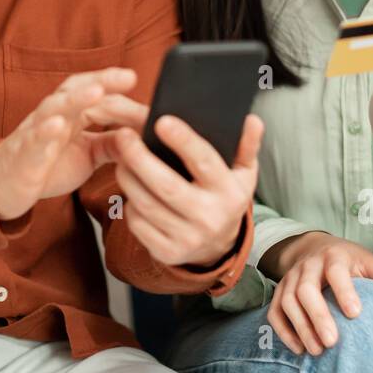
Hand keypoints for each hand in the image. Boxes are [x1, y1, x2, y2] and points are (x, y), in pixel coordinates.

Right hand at [0, 68, 147, 221]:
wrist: (6, 187)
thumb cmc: (49, 165)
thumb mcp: (89, 154)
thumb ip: (113, 143)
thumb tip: (145, 137)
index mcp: (72, 113)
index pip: (99, 96)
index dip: (121, 93)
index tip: (144, 91)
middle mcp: (55, 115)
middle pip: (77, 90)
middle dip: (102, 81)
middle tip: (127, 77)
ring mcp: (37, 131)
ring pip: (55, 108)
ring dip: (75, 99)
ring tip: (96, 91)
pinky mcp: (24, 153)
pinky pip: (34, 139)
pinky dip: (45, 131)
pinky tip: (58, 125)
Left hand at [98, 113, 262, 267]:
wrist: (218, 245)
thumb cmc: (226, 195)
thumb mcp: (243, 172)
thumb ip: (247, 145)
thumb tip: (252, 120)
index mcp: (230, 192)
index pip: (205, 162)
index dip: (183, 140)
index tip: (161, 121)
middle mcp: (210, 217)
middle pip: (166, 186)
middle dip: (140, 158)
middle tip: (123, 136)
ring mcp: (188, 238)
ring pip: (147, 204)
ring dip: (128, 178)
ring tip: (121, 157)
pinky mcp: (167, 252)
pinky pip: (138, 224)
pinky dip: (129, 203)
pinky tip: (131, 189)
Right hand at [265, 232, 372, 355]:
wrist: (314, 247)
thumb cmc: (348, 260)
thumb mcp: (369, 261)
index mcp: (334, 256)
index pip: (336, 271)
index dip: (344, 291)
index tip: (355, 314)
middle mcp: (308, 266)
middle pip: (306, 289)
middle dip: (317, 315)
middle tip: (331, 341)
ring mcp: (291, 278)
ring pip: (288, 301)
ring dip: (301, 327)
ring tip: (317, 350)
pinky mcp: (279, 291)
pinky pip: (275, 311)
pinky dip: (284, 331)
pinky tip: (299, 348)